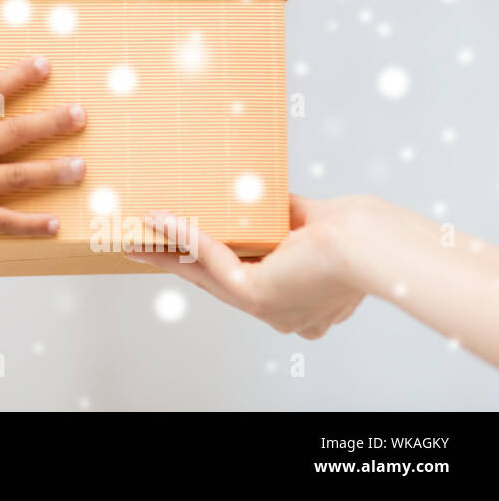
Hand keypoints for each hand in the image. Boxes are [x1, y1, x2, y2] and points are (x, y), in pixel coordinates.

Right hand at [0, 56, 87, 249]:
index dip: (18, 77)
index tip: (45, 64)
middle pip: (12, 133)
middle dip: (51, 123)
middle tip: (82, 115)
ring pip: (16, 176)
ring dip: (52, 171)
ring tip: (81, 166)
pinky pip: (3, 221)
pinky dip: (30, 223)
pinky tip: (56, 222)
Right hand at [124, 193, 370, 339]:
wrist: (374, 242)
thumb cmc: (362, 232)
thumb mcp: (314, 220)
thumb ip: (281, 216)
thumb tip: (256, 199)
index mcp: (305, 305)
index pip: (249, 279)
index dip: (211, 257)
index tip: (185, 240)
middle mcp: (286, 316)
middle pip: (219, 281)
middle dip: (177, 259)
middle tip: (146, 242)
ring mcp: (271, 311)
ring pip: (208, 275)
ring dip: (170, 249)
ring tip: (142, 228)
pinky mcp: (257, 296)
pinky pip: (212, 261)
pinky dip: (185, 236)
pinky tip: (162, 218)